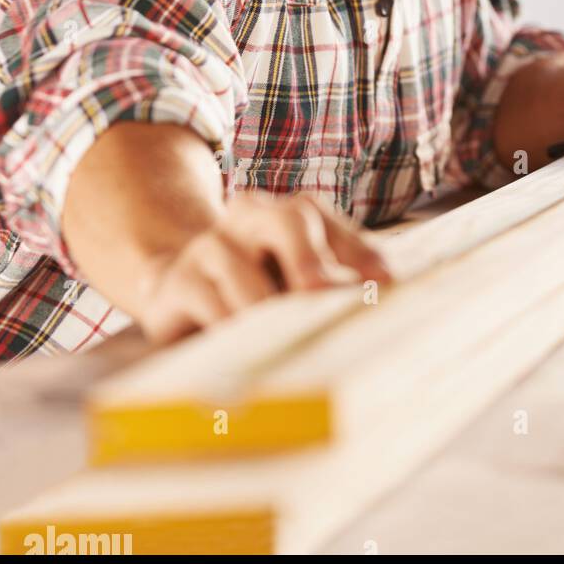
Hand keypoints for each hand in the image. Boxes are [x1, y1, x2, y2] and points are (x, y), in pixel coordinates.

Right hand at [134, 191, 392, 344]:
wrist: (176, 294)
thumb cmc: (256, 290)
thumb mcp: (296, 283)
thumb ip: (334, 287)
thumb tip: (381, 302)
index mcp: (290, 214)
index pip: (329, 223)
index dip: (360, 252)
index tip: (387, 283)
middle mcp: (251, 216)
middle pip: (289, 219)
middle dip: (310, 259)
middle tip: (323, 294)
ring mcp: (211, 244)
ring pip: (244, 268)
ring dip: (265, 309)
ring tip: (282, 339)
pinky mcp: (177, 281)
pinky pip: (207, 301)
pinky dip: (228, 327)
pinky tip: (242, 349)